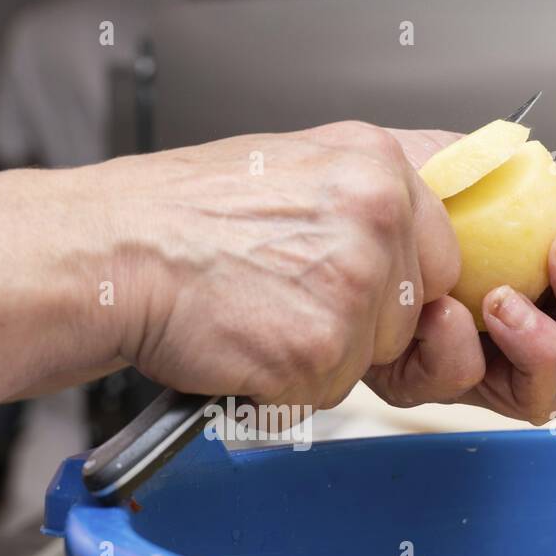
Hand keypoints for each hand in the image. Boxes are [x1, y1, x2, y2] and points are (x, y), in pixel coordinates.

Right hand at [89, 121, 460, 409]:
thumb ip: (363, 198)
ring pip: (374, 356)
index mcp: (374, 162)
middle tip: (288, 300)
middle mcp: (377, 213)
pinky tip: (243, 345)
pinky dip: (284, 388)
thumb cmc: (178, 220)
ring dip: (321, 358)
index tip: (356, 288)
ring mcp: (352, 282)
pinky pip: (329, 393)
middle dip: (366, 323)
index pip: (446, 248)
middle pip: (418, 309)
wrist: (109, 255)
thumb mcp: (289, 169)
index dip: (401, 283)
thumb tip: (417, 233)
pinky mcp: (320, 347)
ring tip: (258, 317)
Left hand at [367, 129, 555, 423]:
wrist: (322, 209)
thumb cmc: (397, 190)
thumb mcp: (471, 168)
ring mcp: (470, 369)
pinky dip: (458, 349)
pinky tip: (438, 309)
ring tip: (503, 296)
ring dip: (541, 343)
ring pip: (546, 392)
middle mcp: (510, 339)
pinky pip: (461, 385)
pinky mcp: (418, 386)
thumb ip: (543, 184)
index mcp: (534, 289)